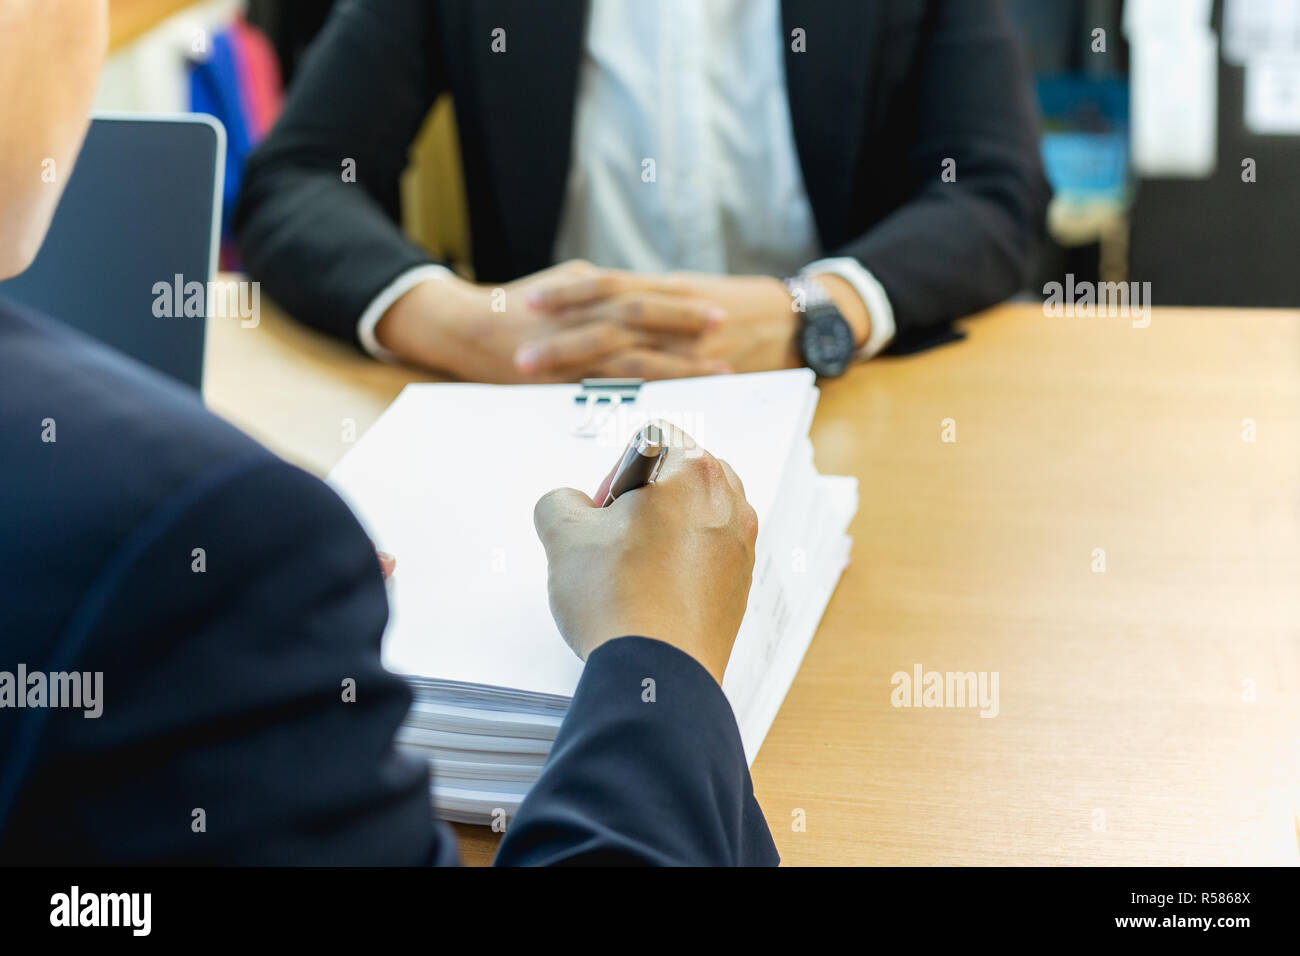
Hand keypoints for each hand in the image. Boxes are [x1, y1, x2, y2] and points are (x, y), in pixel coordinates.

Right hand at [374, 261, 729, 381]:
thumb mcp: (565, 282)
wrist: (463, 329)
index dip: (681, 306)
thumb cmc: (520, 305)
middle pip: (641, 322)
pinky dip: (637, 397)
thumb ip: (605, 290)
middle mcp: (578, 319)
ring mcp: (568, 354)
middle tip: (725, 338)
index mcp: (585, 293)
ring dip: (675, 366)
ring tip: (712, 373)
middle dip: (685, 330)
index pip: (643, 296)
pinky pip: (602, 391)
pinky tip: (665, 404)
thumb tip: (648, 292)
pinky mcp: (555, 383)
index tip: (717, 316)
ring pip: (628, 359)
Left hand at [527, 270, 869, 375]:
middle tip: (518, 349)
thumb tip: (606, 312)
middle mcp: (671, 308)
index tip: (528, 299)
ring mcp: (687, 338)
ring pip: (624, 345)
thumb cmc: (740, 309)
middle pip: (605, 316)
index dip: (566, 292)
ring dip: (576, 359)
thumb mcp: (690, 297)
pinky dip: (625, 385)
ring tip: (535, 370)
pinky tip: (593, 397)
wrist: (795, 319)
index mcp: (664, 287)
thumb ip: (651, 307)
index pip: (606, 284)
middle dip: (559, 333)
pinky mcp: (704, 364)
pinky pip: (659, 375)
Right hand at [533, 422, 756, 683]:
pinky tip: (651, 598)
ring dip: (662, 535)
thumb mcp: (563, 533)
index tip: (605, 512)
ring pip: (694, 520)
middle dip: (645, 502)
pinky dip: (680, 569)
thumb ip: (560, 500)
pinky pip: (706, 560)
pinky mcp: (741, 588)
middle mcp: (731, 503)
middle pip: (680, 479)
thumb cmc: (620, 600)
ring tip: (633, 573)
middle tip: (615, 539)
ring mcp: (741, 548)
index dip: (618, 474)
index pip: (653, 440)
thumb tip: (572, 505)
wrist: (656, 674)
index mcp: (695, 472)